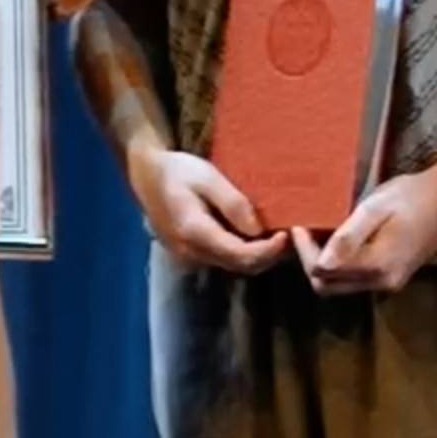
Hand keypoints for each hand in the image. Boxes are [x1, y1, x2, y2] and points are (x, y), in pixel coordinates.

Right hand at [125, 143, 285, 271]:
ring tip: (277, 233)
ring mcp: (188, 257)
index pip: (241, 255)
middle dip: (270, 255)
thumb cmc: (179, 171)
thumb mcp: (208, 177)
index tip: (287, 234)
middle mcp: (191, 252)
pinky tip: (256, 234)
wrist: (146, 176)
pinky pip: (224, 259)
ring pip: (234, 265)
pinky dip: (245, 252)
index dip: (269, 251)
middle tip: (290, 234)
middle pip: (241, 266)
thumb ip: (233, 204)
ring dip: (259, 255)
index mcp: (194, 233)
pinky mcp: (190, 255)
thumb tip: (258, 230)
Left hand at [303, 174, 436, 293]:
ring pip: (340, 286)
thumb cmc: (410, 197)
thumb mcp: (374, 209)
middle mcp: (382, 282)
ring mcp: (389, 283)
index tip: (297, 226)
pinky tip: (340, 244)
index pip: (323, 271)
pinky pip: (355, 280)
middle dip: (310, 262)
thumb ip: (347, 238)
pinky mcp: (392, 278)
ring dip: (323, 267)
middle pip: (327, 286)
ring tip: (318, 236)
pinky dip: (340, 267)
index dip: (305, 251)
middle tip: (305, 233)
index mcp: (377, 265)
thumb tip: (320, 263)